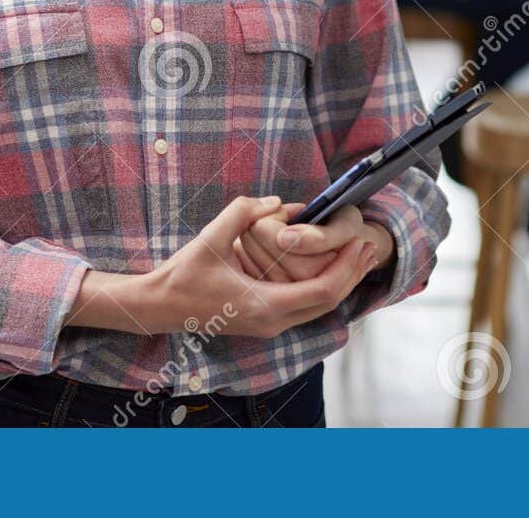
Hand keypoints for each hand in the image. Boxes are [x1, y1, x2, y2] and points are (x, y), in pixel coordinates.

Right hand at [146, 196, 377, 337]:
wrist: (160, 306)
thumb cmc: (184, 273)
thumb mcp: (212, 236)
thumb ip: (245, 212)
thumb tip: (278, 202)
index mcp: (265, 305)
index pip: (323, 291)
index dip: (347, 267)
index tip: (359, 242)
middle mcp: (273, 322)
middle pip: (329, 303)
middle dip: (352, 273)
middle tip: (368, 245)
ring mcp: (269, 326)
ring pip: (318, 307)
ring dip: (340, 281)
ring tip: (355, 254)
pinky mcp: (264, 322)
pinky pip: (304, 307)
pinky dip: (322, 287)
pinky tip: (328, 267)